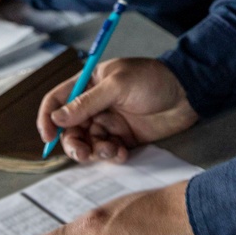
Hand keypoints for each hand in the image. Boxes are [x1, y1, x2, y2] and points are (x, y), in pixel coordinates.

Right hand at [37, 56, 197, 162]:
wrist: (187, 94)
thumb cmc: (153, 79)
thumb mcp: (117, 86)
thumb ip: (87, 103)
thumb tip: (57, 118)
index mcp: (89, 84)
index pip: (58, 100)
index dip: (48, 118)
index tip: (47, 137)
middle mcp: (95, 104)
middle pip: (70, 128)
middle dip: (73, 143)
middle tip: (82, 153)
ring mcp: (110, 122)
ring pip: (88, 142)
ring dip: (94, 150)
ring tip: (110, 149)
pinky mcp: (124, 137)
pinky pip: (108, 151)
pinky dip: (111, 155)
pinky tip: (123, 151)